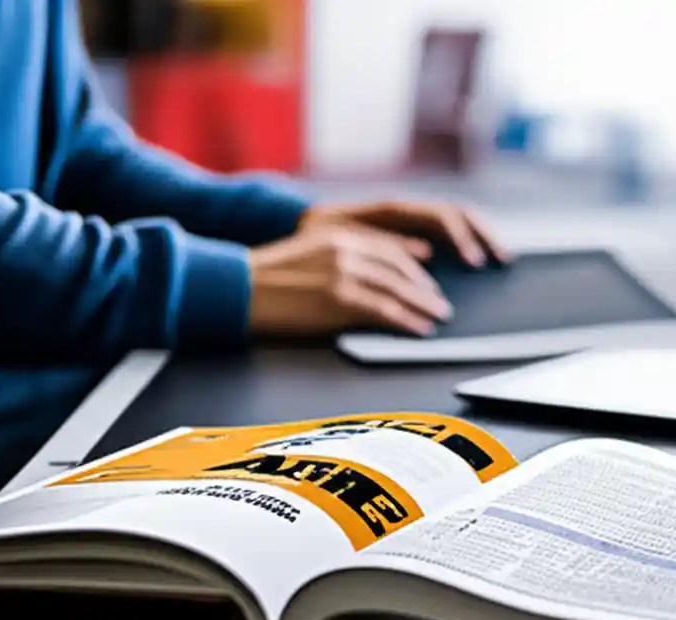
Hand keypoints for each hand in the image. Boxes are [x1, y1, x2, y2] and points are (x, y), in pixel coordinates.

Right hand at [248, 201, 503, 337]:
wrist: (236, 288)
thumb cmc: (265, 280)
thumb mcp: (306, 254)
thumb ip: (337, 257)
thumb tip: (366, 276)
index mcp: (338, 234)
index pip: (389, 248)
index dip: (414, 265)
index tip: (428, 279)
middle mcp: (345, 249)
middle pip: (400, 269)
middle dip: (424, 287)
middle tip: (439, 304)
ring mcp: (344, 273)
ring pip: (398, 289)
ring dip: (424, 305)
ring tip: (438, 318)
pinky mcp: (339, 299)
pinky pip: (385, 311)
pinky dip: (408, 321)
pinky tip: (419, 329)